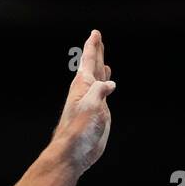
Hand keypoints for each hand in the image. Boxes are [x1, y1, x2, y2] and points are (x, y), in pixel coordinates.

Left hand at [51, 29, 115, 172]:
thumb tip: (110, 84)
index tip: (94, 33)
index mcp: (82, 86)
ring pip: (97, 79)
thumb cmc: (79, 130)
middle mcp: (86, 91)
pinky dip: (105, 84)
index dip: (92, 47)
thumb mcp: (91, 106)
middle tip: (97, 37)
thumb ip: (99, 91)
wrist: (74, 152)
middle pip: (92, 66)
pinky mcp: (97, 112)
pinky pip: (102, 93)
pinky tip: (108, 82)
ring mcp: (91, 101)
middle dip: (96, 52)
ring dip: (100, 67)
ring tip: (102, 58)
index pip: (88, 61)